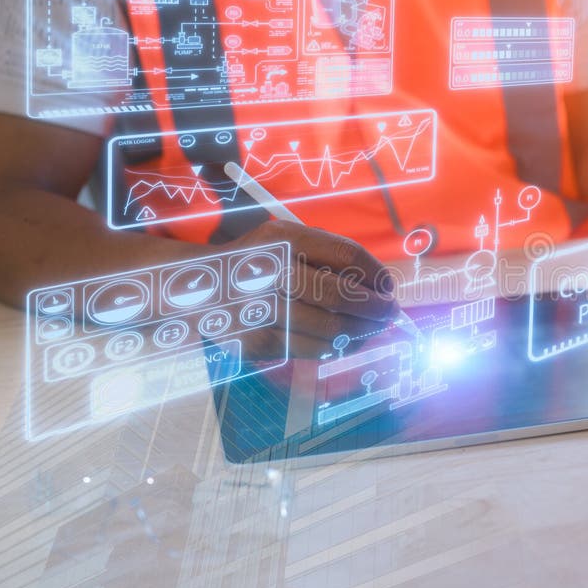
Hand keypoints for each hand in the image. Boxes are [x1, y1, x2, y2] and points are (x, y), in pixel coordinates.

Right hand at [228, 220, 400, 358]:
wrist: (197, 288)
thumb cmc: (258, 263)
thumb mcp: (286, 241)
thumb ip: (329, 256)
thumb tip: (382, 286)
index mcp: (282, 237)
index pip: (345, 254)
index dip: (376, 273)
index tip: (388, 286)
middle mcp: (269, 270)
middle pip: (341, 294)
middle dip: (376, 307)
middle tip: (390, 312)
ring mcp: (260, 309)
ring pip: (330, 328)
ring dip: (363, 332)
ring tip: (373, 329)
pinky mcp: (255, 343)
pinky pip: (312, 350)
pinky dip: (339, 348)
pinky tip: (348, 341)